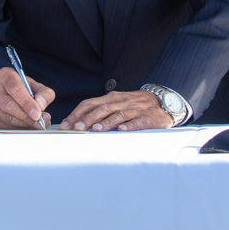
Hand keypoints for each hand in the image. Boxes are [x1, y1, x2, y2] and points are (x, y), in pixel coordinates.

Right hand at [0, 67, 55, 129]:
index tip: (38, 113)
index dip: (27, 103)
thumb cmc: (21, 87)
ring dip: (24, 124)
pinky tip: (28, 127)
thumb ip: (44, 93)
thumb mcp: (35, 85)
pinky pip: (5, 126)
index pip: (15, 89)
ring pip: (7, 118)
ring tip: (37, 124)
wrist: (7, 92)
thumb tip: (41, 105)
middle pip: (8, 105)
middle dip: (26, 117)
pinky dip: (19, 129)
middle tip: (40, 122)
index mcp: (5, 76)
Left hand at [60, 90, 174, 131]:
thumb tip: (78, 123)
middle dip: (88, 118)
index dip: (77, 113)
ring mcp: (135, 109)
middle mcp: (122, 101)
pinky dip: (129, 126)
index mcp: (112, 98)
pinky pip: (137, 121)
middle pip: (102, 108)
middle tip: (77, 128)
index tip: (65, 125)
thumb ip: (101, 111)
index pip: (90, 103)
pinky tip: (121, 131)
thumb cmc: (135, 106)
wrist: (163, 103)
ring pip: (118, 114)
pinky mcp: (148, 117)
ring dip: (106, 122)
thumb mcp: (117, 104)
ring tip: (96, 130)